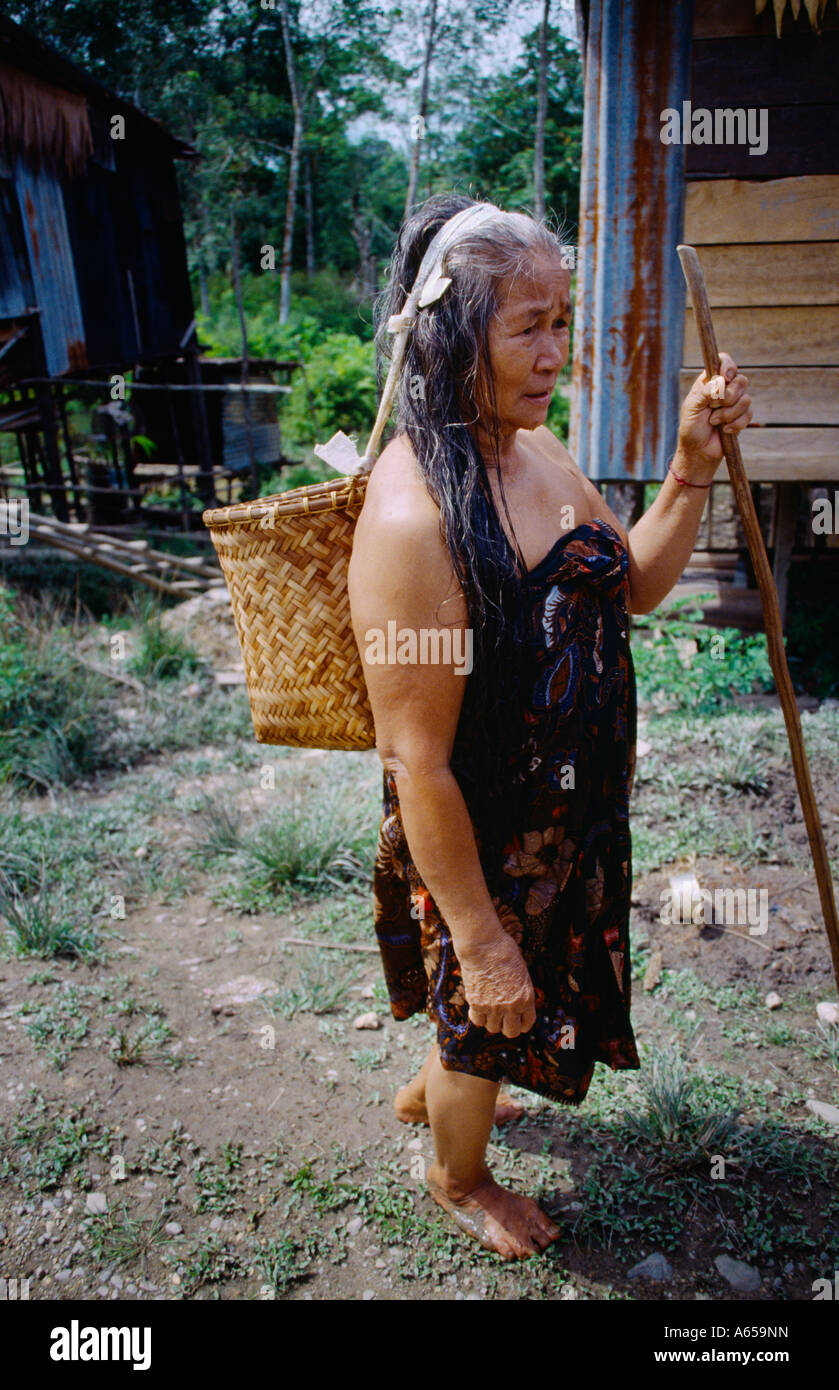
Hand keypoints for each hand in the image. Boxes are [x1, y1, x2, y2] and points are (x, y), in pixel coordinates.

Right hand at [458, 930, 536, 1038]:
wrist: (482, 944)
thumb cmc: (503, 951)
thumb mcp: (521, 971)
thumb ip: (520, 990)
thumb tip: (517, 1000)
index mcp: (526, 997)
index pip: (527, 1024)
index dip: (522, 1024)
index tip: (517, 1020)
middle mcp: (511, 1006)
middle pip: (511, 1032)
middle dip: (507, 1027)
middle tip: (503, 1018)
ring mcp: (493, 1007)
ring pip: (493, 1028)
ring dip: (491, 1021)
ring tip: (489, 1009)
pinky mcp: (476, 1004)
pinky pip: (477, 1021)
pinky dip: (477, 1016)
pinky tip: (478, 1007)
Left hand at [676, 350, 752, 474]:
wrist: (698, 451)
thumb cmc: (691, 428)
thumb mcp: (692, 407)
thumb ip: (705, 392)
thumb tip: (720, 382)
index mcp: (710, 381)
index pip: (724, 361)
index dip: (728, 365)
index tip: (726, 377)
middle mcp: (724, 388)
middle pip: (740, 380)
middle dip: (728, 397)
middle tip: (713, 407)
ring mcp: (735, 402)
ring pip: (746, 398)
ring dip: (729, 414)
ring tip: (714, 422)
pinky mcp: (742, 416)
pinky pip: (748, 414)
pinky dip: (735, 424)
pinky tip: (725, 430)